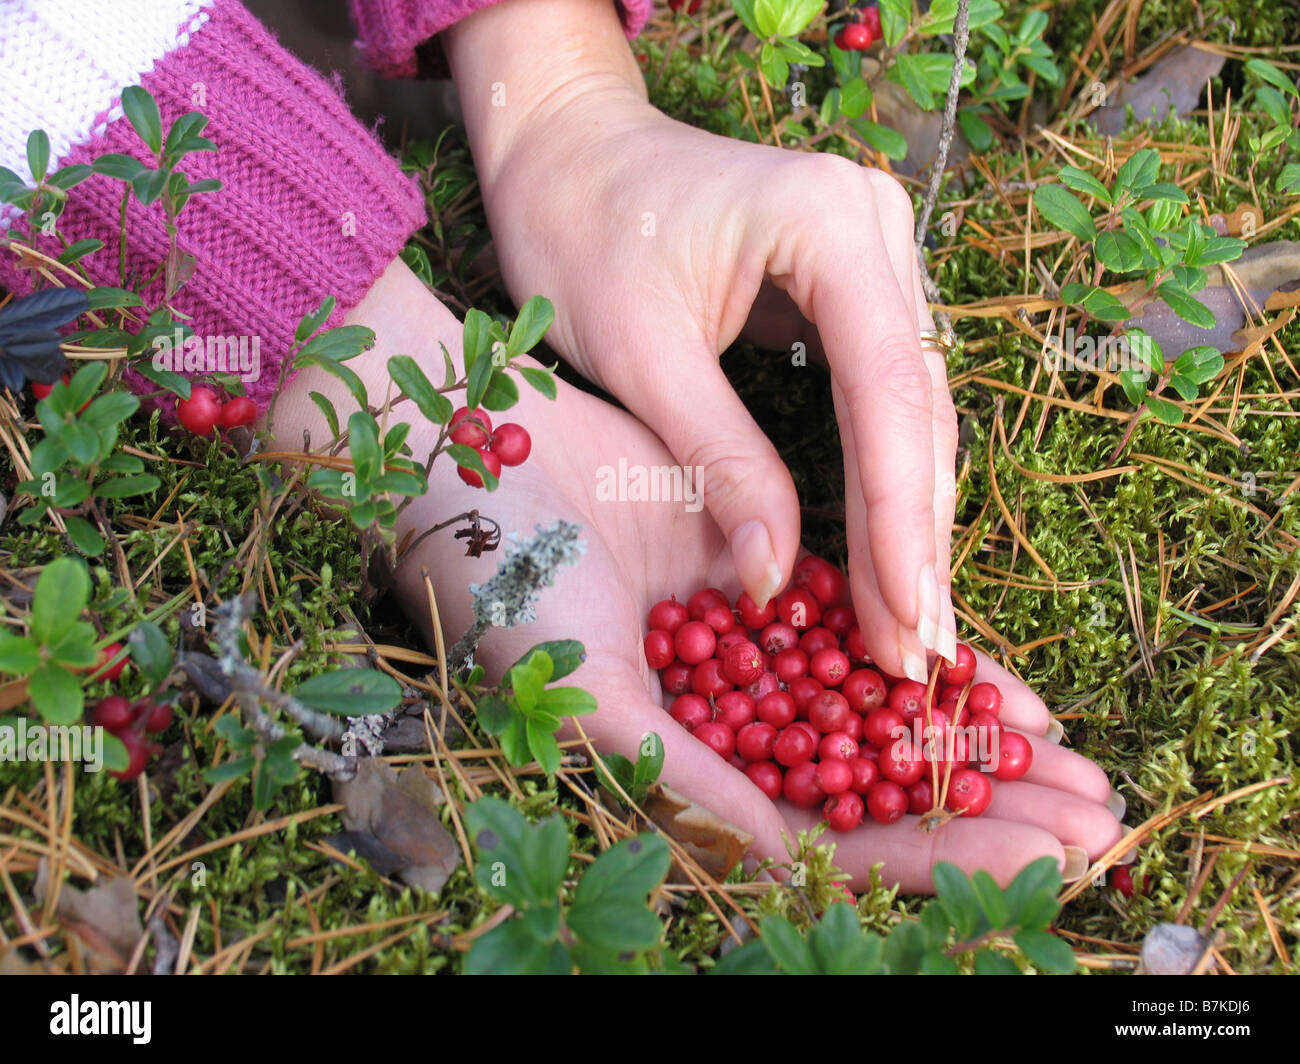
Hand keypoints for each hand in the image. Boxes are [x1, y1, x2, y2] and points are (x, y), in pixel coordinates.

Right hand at [278, 261, 1122, 892]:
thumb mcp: (581, 688)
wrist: (482, 455)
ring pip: (879, 718)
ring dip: (975, 745)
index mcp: (684, 768)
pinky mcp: (768, 582)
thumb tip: (781, 851)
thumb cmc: (502, 577)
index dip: (923, 860)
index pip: (818, 839)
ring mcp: (752, 656)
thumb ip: (678, 772)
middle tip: (1096, 823)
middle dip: (979, 813)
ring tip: (1076, 764)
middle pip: (870, 791)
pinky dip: (932, 659)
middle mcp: (727, 725)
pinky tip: (1006, 686)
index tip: (1026, 862)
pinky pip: (865, 633)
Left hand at [447, 0, 958, 684]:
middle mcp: (878, 228)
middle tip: (921, 653)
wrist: (566, 148)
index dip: (901, 518)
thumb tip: (778, 578)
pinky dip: (884, 478)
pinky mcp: (856, 286)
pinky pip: (884, 396)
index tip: (910, 619)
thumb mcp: (640, 354)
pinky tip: (888, 552)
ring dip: (911, 518)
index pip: (886, 390)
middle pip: (916, 405)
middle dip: (917, 534)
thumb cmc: (580, 231)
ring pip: (912, 409)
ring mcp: (877, 254)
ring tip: (913, 625)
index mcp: (830, 222)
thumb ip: (717, 459)